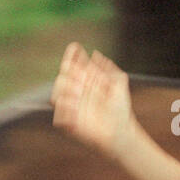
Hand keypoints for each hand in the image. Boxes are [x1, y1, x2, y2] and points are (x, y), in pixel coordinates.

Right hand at [50, 42, 134, 157]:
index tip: (75, 47)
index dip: (72, 55)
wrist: (121, 131)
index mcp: (85, 80)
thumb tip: (95, 54)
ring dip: (65, 91)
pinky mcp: (70, 123)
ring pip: (57, 95)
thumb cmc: (120, 108)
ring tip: (78, 91)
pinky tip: (74, 106)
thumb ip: (108, 68)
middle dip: (69, 73)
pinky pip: (60, 116)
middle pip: (63, 77)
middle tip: (81, 74)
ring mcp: (72, 107)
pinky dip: (64, 111)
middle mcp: (76, 91)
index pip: (73, 64)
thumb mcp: (119, 83)